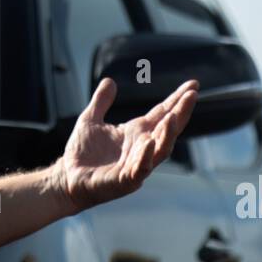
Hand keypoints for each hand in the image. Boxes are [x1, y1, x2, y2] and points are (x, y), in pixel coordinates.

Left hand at [53, 78, 199, 213]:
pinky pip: (139, 169)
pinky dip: (145, 156)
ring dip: (169, 134)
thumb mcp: (90, 120)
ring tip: (175, 116)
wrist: (68, 178)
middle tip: (192, 95)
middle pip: (168, 129)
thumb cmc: (82, 153)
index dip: (177, 100)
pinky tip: (149, 142)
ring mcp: (136, 165)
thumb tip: (110, 81)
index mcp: (136, 133)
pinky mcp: (124, 181)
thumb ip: (101, 101)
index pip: (162, 114)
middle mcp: (142, 148)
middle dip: (181, 112)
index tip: (193, 85)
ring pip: (160, 150)